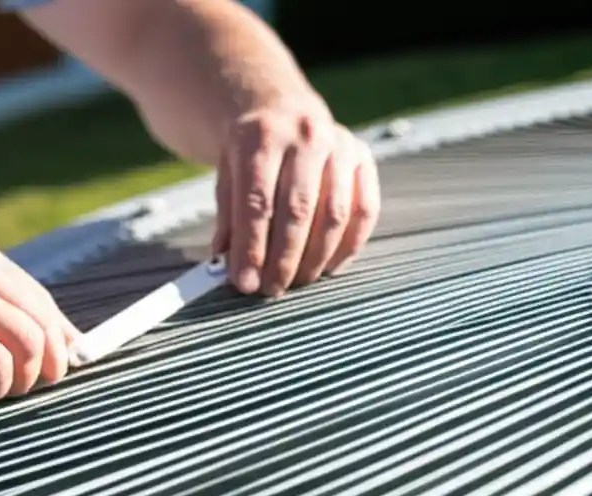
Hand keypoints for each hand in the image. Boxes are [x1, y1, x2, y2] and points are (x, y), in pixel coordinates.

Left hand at [213, 95, 380, 296]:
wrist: (282, 108)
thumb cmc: (250, 153)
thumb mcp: (228, 175)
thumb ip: (228, 220)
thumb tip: (227, 267)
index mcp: (262, 137)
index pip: (258, 202)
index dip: (252, 247)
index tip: (245, 282)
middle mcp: (305, 136)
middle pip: (298, 210)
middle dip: (284, 258)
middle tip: (272, 290)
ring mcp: (340, 145)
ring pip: (334, 214)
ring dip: (316, 258)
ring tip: (297, 282)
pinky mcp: (364, 158)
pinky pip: (365, 210)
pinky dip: (348, 246)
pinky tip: (329, 267)